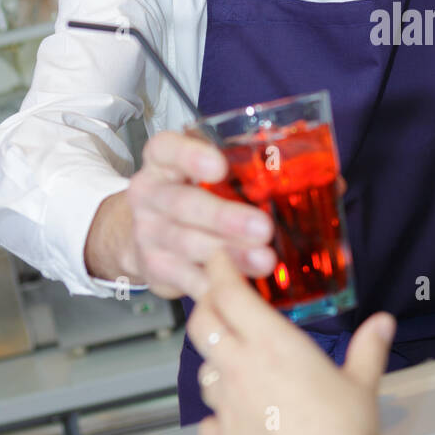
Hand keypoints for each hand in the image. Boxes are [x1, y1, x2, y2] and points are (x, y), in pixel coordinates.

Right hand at [125, 131, 275, 299]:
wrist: (148, 234)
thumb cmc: (189, 193)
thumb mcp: (200, 171)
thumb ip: (231, 169)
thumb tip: (287, 182)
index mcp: (160, 162)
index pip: (166, 149)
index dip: (190, 156)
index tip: (220, 166)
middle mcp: (149, 195)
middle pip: (182, 204)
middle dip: (224, 218)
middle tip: (262, 228)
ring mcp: (147, 234)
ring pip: (187, 244)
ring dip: (229, 254)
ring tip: (264, 259)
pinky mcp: (155, 268)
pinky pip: (187, 278)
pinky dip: (216, 283)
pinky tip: (242, 284)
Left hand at [188, 249, 396, 434]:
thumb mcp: (363, 383)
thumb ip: (368, 348)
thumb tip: (382, 325)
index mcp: (273, 344)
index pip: (231, 294)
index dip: (219, 270)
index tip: (219, 257)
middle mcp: (241, 370)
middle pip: (203, 325)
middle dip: (204, 305)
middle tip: (215, 298)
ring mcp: (228, 409)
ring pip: (202, 372)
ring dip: (211, 361)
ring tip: (226, 359)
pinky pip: (208, 423)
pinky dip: (214, 416)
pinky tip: (226, 418)